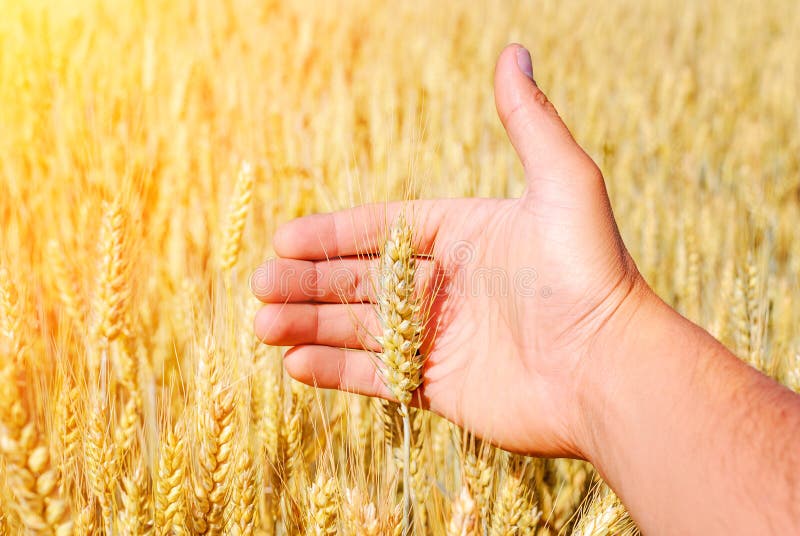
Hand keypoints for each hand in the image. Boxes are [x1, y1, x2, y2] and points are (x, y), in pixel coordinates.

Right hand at [251, 44, 650, 457]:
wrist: (611, 369)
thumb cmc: (588, 272)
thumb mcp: (562, 182)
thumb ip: (527, 121)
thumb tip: (513, 50)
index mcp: (467, 236)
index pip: (384, 229)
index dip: (333, 234)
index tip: (285, 238)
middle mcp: (451, 286)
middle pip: (362, 279)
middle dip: (308, 282)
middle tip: (260, 286)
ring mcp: (443, 338)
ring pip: (361, 328)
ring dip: (309, 325)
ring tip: (263, 325)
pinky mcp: (442, 387)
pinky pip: (378, 376)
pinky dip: (336, 371)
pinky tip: (294, 364)